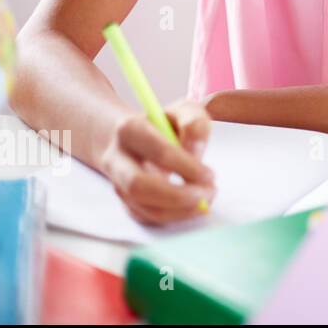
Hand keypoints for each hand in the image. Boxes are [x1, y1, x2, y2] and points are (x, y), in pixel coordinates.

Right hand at [99, 99, 214, 224]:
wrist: (136, 136)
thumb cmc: (166, 122)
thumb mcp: (186, 111)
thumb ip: (195, 124)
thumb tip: (195, 154)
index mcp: (130, 129)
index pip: (158, 152)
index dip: (187, 167)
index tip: (210, 174)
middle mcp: (117, 158)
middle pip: (139, 185)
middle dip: (178, 196)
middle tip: (207, 193)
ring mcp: (118, 182)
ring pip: (141, 207)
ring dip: (178, 210)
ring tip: (205, 200)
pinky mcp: (124, 200)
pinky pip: (146, 217)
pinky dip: (173, 216)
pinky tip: (192, 206)